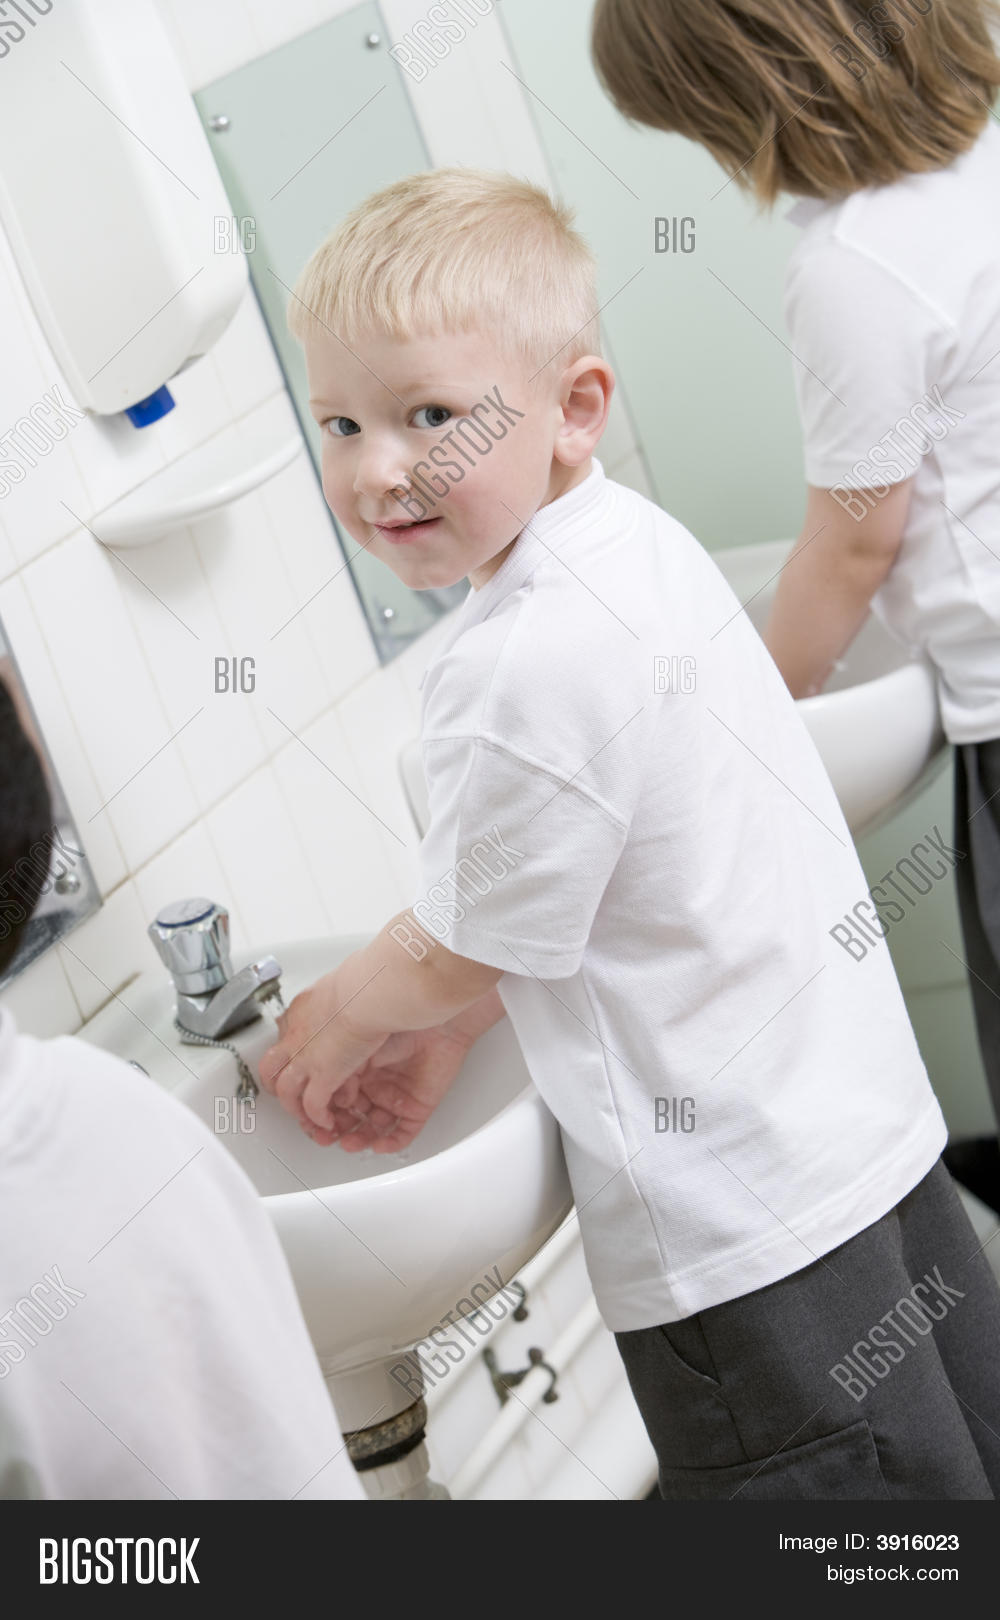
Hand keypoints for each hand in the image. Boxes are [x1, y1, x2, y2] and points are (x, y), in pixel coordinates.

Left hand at [257, 970, 385, 1139]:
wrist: (369, 992)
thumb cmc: (366, 981)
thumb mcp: (344, 981)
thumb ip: (341, 992)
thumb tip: (348, 986)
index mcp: (302, 1011)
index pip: (284, 1033)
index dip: (290, 1049)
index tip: (300, 1054)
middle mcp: (295, 1036)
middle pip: (270, 1066)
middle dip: (278, 1083)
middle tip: (293, 1091)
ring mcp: (305, 1059)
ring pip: (285, 1093)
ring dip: (295, 1107)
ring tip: (307, 1115)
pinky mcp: (322, 1077)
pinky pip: (312, 1106)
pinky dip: (317, 1117)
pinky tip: (326, 1121)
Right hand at [328, 1022, 477, 1153]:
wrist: (431, 1022)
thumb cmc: (393, 1024)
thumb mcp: (350, 1051)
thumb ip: (335, 1079)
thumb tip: (326, 1103)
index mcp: (358, 1067)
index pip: (337, 1099)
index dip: (325, 1113)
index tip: (315, 1124)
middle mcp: (376, 1082)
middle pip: (354, 1116)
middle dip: (339, 1129)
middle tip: (328, 1138)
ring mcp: (397, 1095)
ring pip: (375, 1127)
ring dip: (361, 1139)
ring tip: (350, 1143)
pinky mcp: (418, 1105)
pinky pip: (404, 1132)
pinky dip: (391, 1142)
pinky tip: (379, 1145)